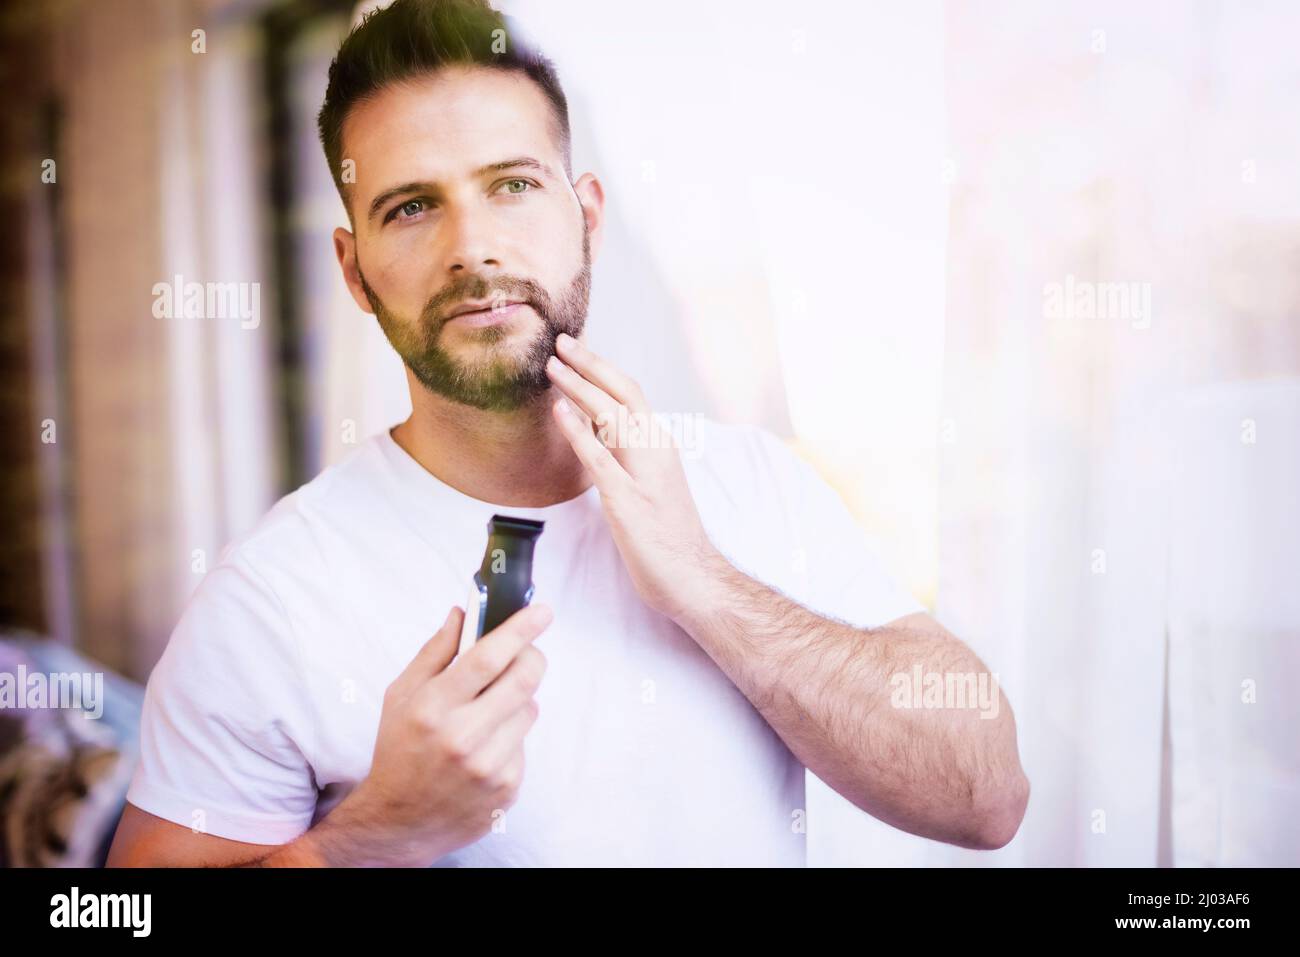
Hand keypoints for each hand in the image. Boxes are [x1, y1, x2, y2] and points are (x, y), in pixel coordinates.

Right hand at [338, 603, 551, 865]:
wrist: (399, 822)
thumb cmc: (399, 750)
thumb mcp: (401, 695)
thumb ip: (434, 651)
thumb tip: (462, 612)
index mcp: (433, 708)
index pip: (487, 658)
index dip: (519, 629)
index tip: (542, 611)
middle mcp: (462, 737)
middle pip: (523, 679)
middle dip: (532, 655)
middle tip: (526, 650)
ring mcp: (488, 766)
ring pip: (530, 709)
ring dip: (517, 701)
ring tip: (488, 712)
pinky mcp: (507, 788)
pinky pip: (525, 743)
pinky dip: (511, 737)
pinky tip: (485, 748)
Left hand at [545, 332, 721, 625]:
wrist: (693, 576)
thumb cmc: (669, 534)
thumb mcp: (651, 482)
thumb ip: (629, 455)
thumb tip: (598, 429)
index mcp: (661, 444)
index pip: (631, 393)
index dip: (602, 368)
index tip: (575, 350)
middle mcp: (656, 450)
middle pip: (622, 393)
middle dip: (590, 364)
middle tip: (559, 342)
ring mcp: (643, 473)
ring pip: (610, 418)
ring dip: (579, 388)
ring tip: (552, 368)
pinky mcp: (627, 500)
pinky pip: (599, 458)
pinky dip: (578, 432)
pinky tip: (560, 413)